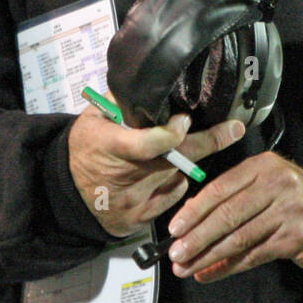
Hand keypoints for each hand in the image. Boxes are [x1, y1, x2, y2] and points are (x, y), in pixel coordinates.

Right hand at [68, 107, 244, 236]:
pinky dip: (175, 183)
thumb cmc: (86, 147)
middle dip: (210, 143)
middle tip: (234, 129)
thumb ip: (121, 101)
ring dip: (185, 164)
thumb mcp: (94, 118)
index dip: (171, 134)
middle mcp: (126, 177)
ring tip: (174, 152)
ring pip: (178, 179)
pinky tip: (163, 174)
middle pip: (175, 161)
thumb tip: (150, 82)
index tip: (186, 120)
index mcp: (111, 147)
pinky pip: (173, 197)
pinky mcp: (141, 219)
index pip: (147, 145)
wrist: (68, 192)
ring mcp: (135, 202)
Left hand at [165, 151, 302, 281]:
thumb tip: (191, 217)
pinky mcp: (294, 238)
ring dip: (208, 256)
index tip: (175, 228)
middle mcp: (277, 184)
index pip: (220, 187)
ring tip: (186, 268)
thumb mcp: (266, 184)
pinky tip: (210, 274)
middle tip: (175, 254)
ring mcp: (288, 211)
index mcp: (263, 166)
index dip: (194, 210)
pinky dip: (228, 267)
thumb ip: (234, 194)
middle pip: (227, 214)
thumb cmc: (293, 201)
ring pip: (238, 238)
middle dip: (197, 237)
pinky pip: (253, 255)